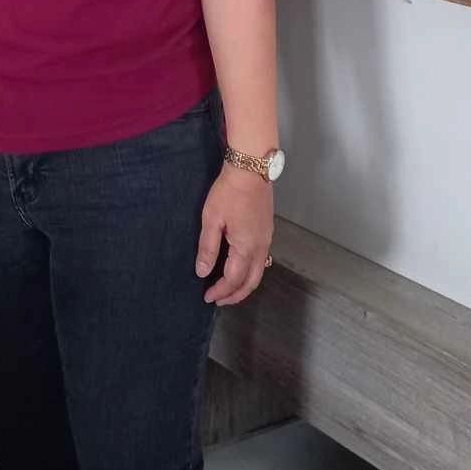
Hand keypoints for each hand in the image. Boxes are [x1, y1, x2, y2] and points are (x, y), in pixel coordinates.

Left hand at [196, 165, 273, 306]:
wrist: (251, 169)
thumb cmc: (229, 192)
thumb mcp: (211, 219)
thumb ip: (208, 248)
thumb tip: (203, 272)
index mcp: (246, 248)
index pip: (233, 279)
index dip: (220, 291)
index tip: (207, 296)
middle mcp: (261, 248)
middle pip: (251, 282)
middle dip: (235, 295)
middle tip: (219, 300)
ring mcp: (267, 239)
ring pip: (259, 272)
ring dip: (245, 285)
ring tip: (229, 289)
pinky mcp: (268, 231)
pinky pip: (262, 260)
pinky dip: (251, 272)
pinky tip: (240, 268)